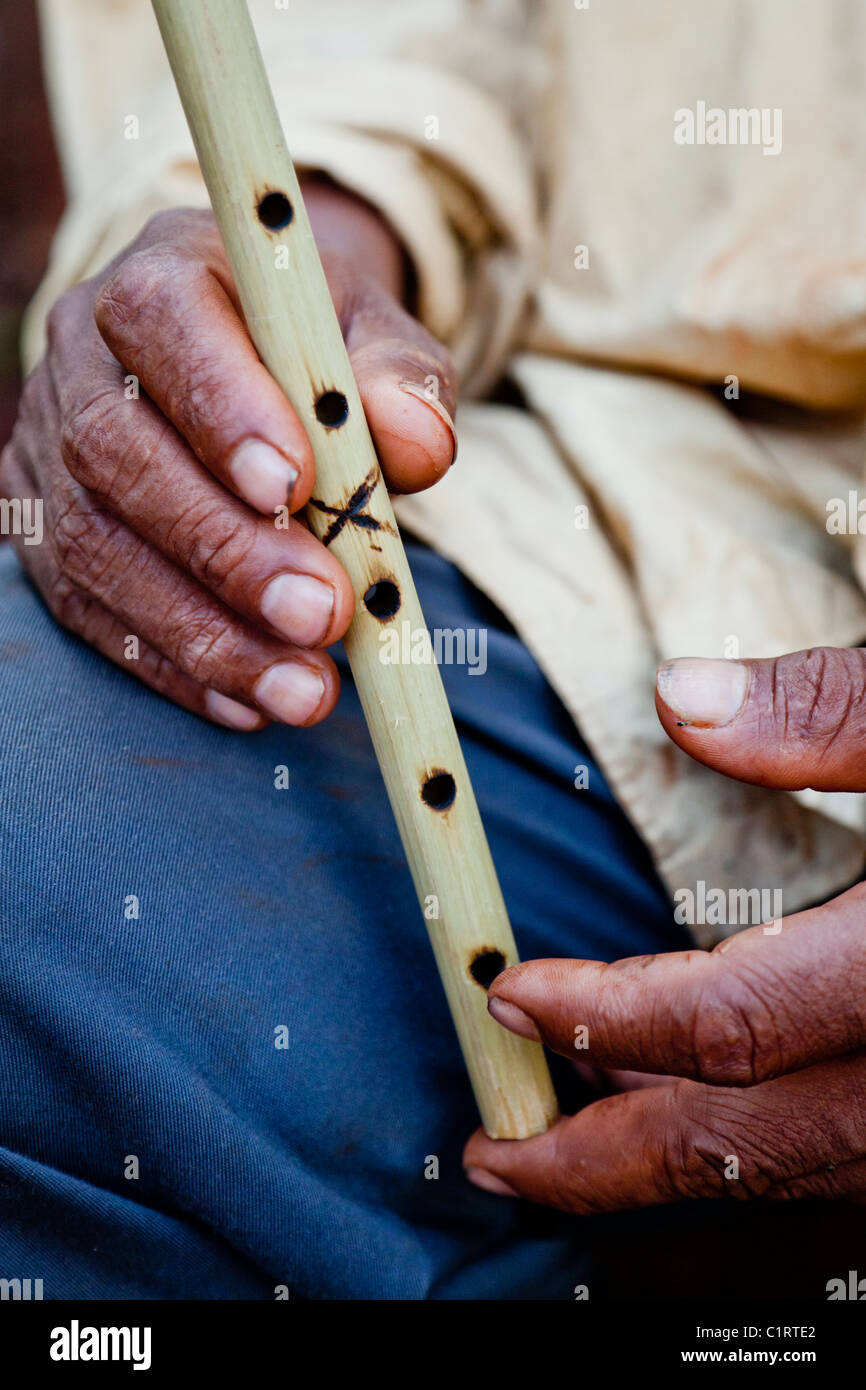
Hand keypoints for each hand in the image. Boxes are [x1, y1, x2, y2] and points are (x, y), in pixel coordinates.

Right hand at [0, 184, 455, 728]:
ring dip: (204, 632)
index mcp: (161, 278)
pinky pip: (89, 611)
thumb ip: (404, 380)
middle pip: (118, 451)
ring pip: (96, 547)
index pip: (163, 323)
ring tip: (304, 689)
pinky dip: (172, 667)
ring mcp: (48, 452)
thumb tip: (420, 443)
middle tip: (323, 614)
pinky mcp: (44, 535)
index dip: (221, 407)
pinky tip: (249, 704)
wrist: (247, 368)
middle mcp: (82, 360)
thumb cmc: (315, 352)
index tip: (297, 487)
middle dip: (225, 547)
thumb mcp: (373, 339)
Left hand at [464, 647, 865, 1209]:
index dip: (606, 1015)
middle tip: (495, 1152)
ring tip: (569, 1145)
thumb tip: (683, 699)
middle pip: (750, 1147)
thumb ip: (837, 713)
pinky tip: (705, 1125)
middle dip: (603, 1162)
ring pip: (800, 1178)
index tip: (510, 989)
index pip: (735, 1025)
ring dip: (674, 1167)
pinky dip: (762, 1161)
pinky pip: (851, 1168)